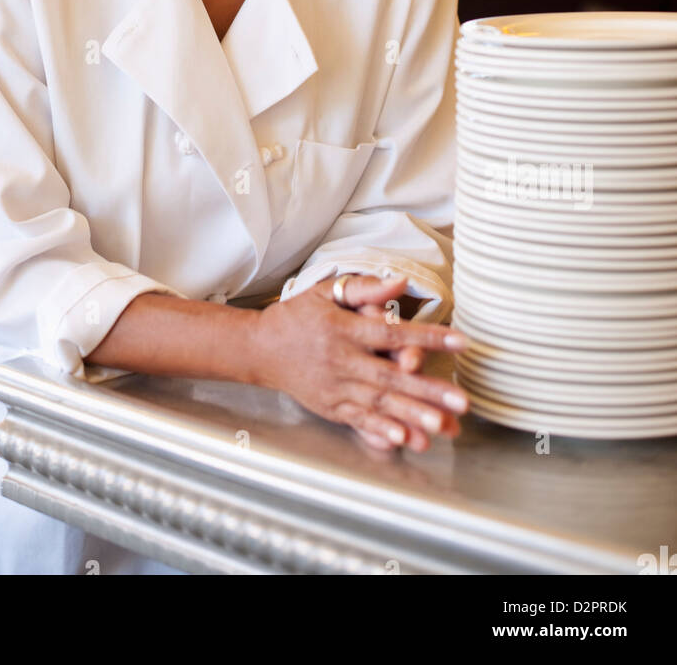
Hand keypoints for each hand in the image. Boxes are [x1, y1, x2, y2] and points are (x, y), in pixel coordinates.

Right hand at [254, 273, 467, 452]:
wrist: (260, 348)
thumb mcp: (326, 291)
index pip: (393, 333)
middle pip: (391, 377)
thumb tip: (400, 282)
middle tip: (461, 402)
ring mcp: (336, 388)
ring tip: (440, 426)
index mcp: (345, 329)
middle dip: (429, 391)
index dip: (428, 338)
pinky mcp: (331, 407)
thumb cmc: (298, 315)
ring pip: (379, 404)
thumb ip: (365, 288)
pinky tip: (401, 440)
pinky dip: (380, 432)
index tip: (460, 342)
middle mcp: (342, 360)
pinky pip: (359, 421)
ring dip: (411, 416)